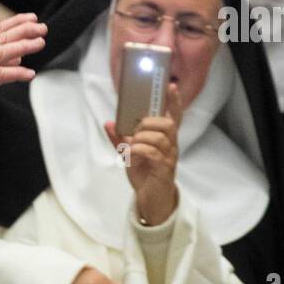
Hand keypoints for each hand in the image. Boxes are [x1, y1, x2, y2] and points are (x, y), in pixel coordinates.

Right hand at [0, 13, 44, 141]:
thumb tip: (18, 56)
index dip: (16, 22)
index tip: (33, 18)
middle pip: (1, 38)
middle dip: (24, 31)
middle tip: (42, 28)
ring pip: (1, 52)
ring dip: (23, 46)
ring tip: (39, 43)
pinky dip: (16, 72)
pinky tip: (29, 73)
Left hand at [104, 82, 180, 226]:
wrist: (150, 198)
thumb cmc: (143, 173)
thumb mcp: (128, 153)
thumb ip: (119, 138)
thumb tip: (108, 123)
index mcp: (165, 138)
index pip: (174, 116)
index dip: (174, 102)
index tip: (171, 85)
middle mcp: (171, 145)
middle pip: (168, 124)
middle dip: (148, 122)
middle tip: (135, 130)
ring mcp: (169, 157)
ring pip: (160, 138)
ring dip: (140, 138)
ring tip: (131, 146)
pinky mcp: (164, 169)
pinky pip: (153, 153)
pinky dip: (138, 150)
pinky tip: (131, 155)